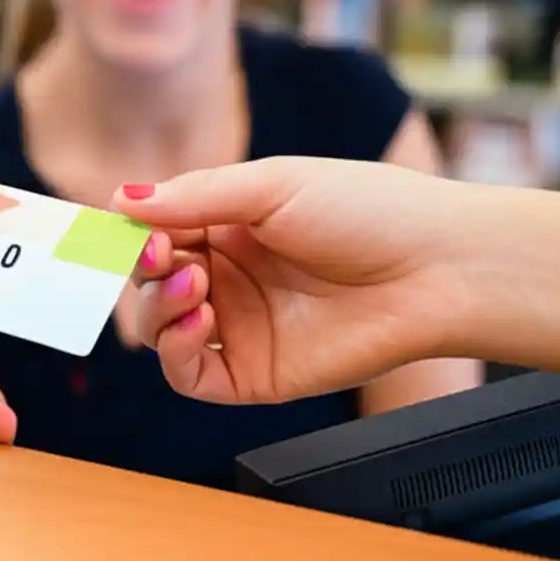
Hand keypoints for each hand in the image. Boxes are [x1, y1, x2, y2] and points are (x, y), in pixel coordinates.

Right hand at [115, 157, 477, 404]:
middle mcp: (228, 276)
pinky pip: (190, 375)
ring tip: (191, 285)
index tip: (121, 228)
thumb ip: (194, 196)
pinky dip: (177, 352)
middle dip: (142, 269)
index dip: (132, 232)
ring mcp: (239, 326)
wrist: (440, 268)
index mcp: (229, 225)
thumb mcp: (272, 185)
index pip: (155, 231)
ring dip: (157, 307)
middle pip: (147, 282)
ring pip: (159, 329)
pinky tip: (200, 322)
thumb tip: (120, 200)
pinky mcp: (254, 373)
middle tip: (161, 255)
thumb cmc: (369, 211)